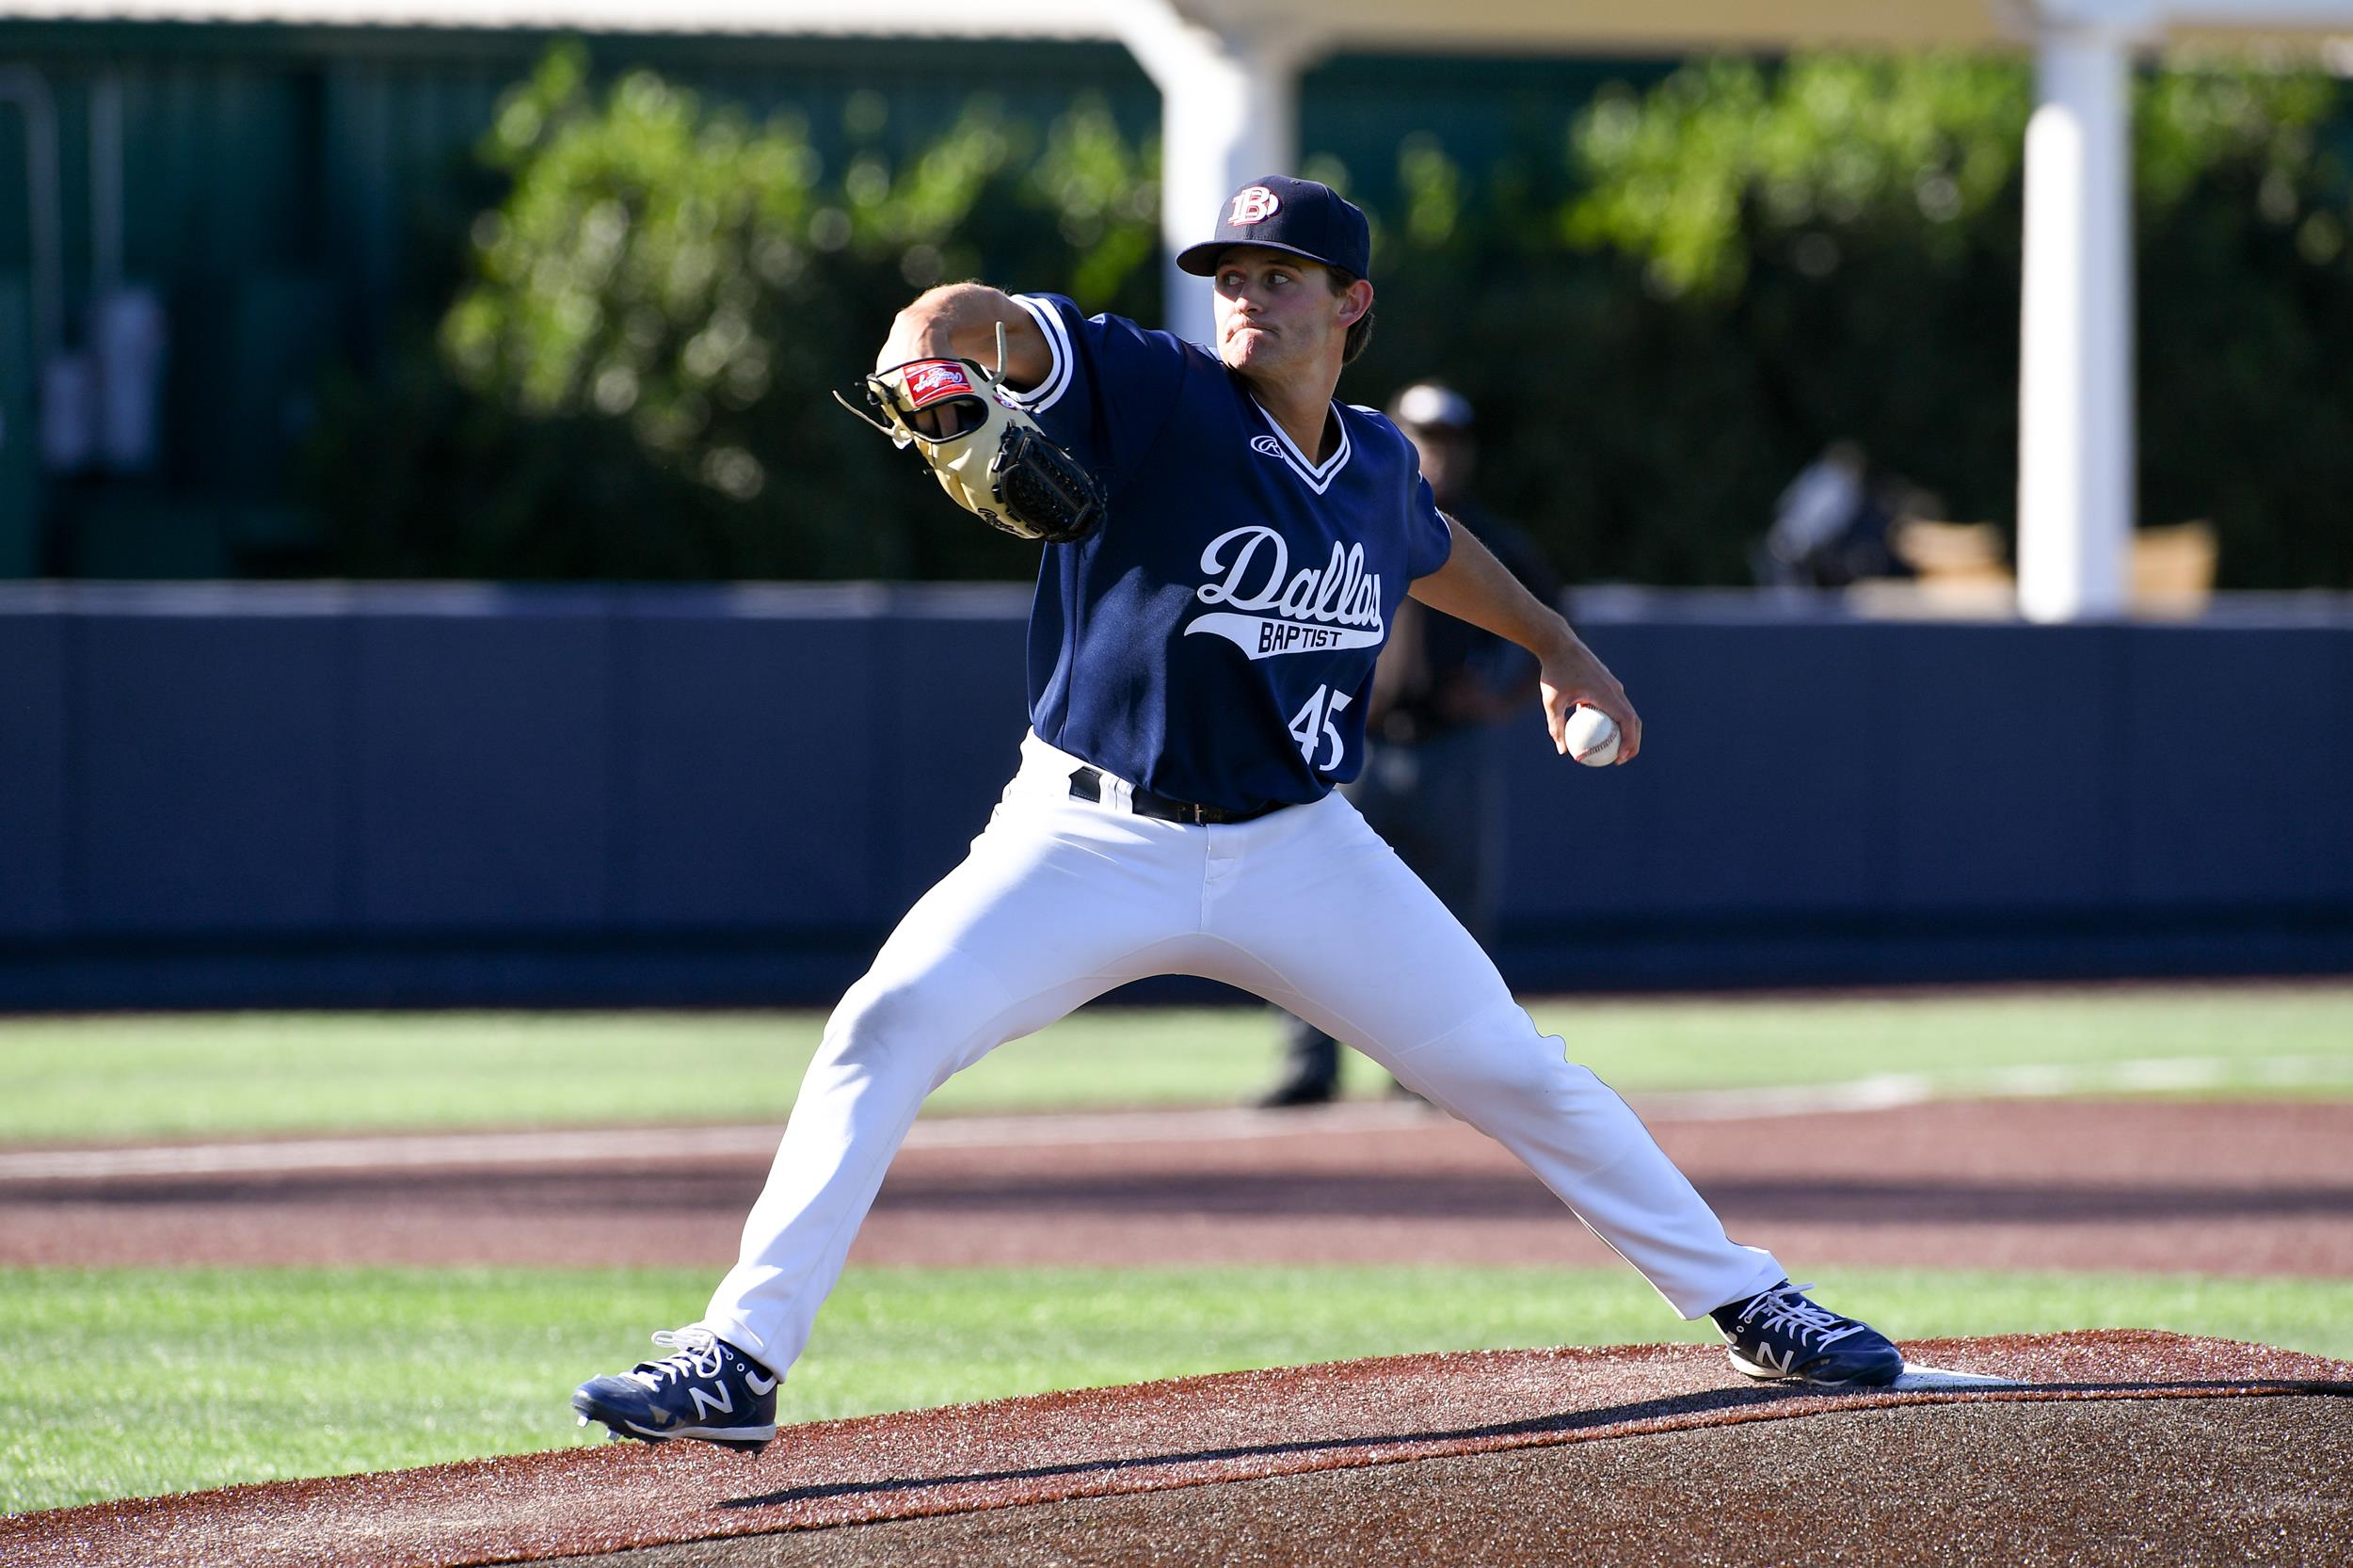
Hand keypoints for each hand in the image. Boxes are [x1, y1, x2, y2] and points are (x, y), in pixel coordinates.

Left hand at [1537, 632, 1640, 764]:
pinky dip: (1615, 720)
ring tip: (1614, 750)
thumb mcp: (1551, 701)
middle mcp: (1614, 688)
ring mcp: (1612, 684)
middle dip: (1633, 741)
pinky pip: (1616, 704)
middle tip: (1621, 759)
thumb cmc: (1554, 672)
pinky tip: (1600, 733)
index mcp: (1605, 693)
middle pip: (1633, 719)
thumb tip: (1562, 751)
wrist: (1558, 644)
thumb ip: (1556, 726)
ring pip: (1627, 711)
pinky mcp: (1607, 682)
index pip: (1627, 720)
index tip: (1620, 758)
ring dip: (1626, 731)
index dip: (1629, 741)